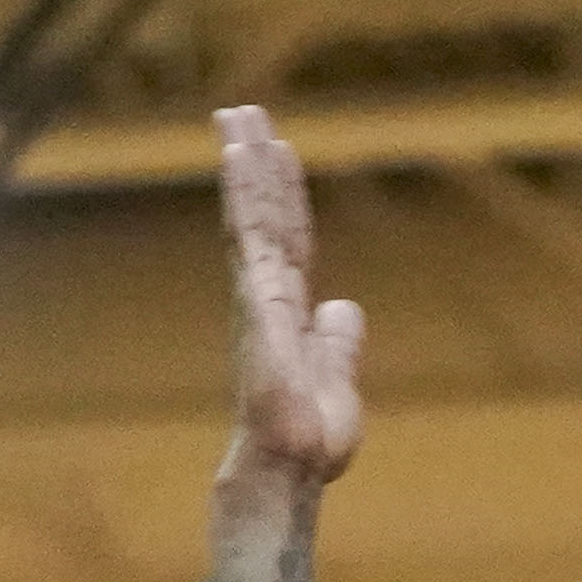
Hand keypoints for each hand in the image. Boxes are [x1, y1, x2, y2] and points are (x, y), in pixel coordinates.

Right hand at [216, 104, 363, 483]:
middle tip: (241, 111)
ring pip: (254, 217)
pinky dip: (244, 193)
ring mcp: (257, 296)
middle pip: (265, 217)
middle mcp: (268, 297)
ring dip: (247, 165)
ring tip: (238, 117)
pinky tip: (239, 156)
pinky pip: (250, 235)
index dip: (282, 195)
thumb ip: (337, 344)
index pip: (289, 240)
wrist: (292, 469)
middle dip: (255, 164)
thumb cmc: (310, 443)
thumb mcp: (338, 382)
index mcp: (289, 312)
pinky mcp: (255, 300)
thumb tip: (343, 307)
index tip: (274, 150)